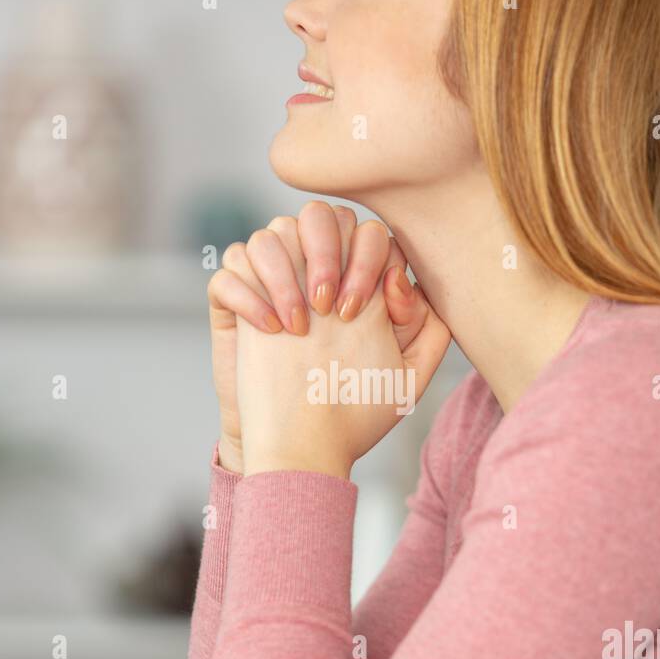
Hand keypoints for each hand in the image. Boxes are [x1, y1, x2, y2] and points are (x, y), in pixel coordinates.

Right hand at [207, 202, 414, 472]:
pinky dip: (249, 293)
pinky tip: (270, 331)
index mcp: (357, 276)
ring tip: (301, 327)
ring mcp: (270, 281)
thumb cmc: (354, 407)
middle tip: (334, 309)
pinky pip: (230, 267)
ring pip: (270, 234)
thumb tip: (402, 282)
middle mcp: (313, 269)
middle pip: (319, 215)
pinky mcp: (232, 300)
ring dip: (286, 273)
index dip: (374, 260)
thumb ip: (429, 331)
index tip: (377, 311)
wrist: (299, 444)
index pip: (367, 232)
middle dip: (329, 253)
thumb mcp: (406, 376)